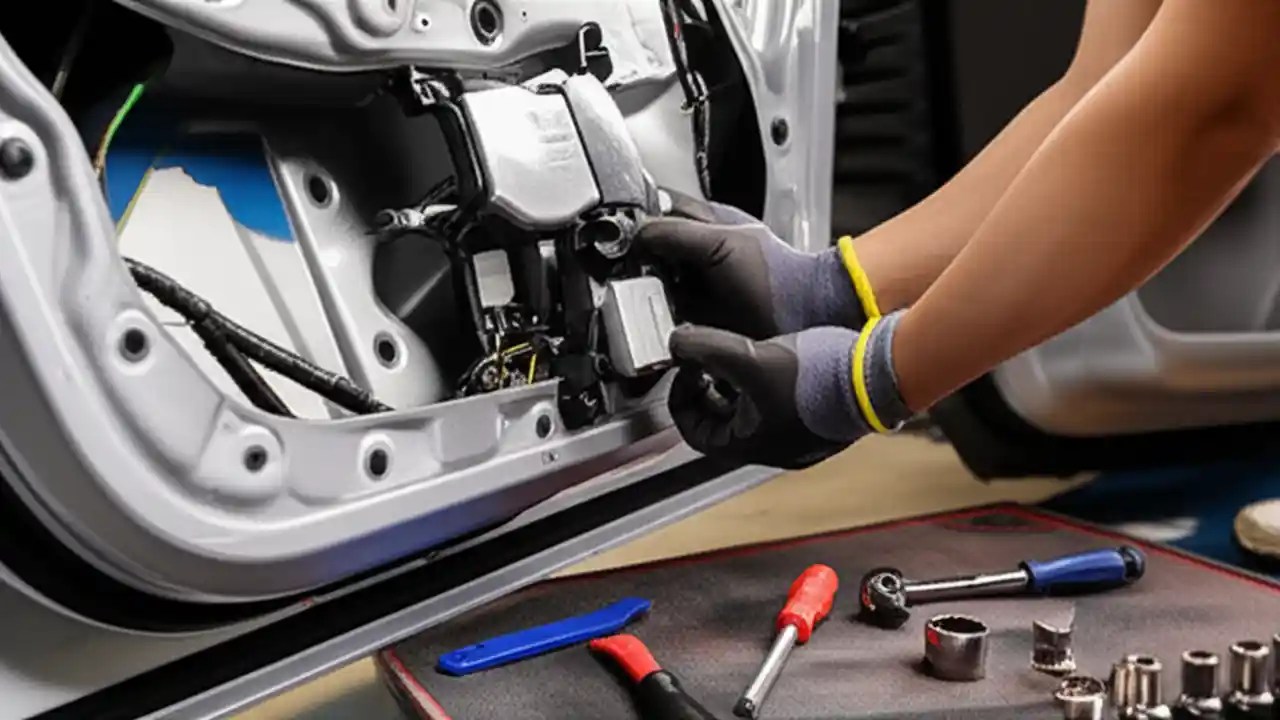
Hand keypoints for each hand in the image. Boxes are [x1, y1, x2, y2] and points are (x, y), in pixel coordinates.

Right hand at [638, 192, 869, 339]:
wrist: (806, 318)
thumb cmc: (778, 279)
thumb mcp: (721, 246)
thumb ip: (677, 234)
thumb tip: (637, 233)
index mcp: (709, 221)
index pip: (658, 208)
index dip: (633, 216)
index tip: (612, 232)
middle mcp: (703, 249)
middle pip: (653, 245)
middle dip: (634, 255)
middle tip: (615, 267)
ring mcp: (702, 281)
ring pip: (658, 278)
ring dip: (644, 286)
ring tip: (628, 292)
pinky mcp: (703, 312)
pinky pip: (670, 308)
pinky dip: (658, 312)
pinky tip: (651, 317)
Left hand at [666, 313, 912, 469]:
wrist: (878, 376)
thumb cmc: (820, 380)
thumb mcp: (748, 355)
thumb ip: (705, 348)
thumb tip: (677, 342)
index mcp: (749, 444)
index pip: (694, 434)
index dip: (681, 400)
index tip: (685, 371)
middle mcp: (773, 449)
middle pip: (722, 423)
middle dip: (709, 390)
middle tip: (707, 362)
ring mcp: (798, 437)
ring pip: (752, 414)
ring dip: (738, 386)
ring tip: (738, 355)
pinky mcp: (818, 420)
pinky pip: (779, 407)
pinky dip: (767, 385)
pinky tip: (775, 356)